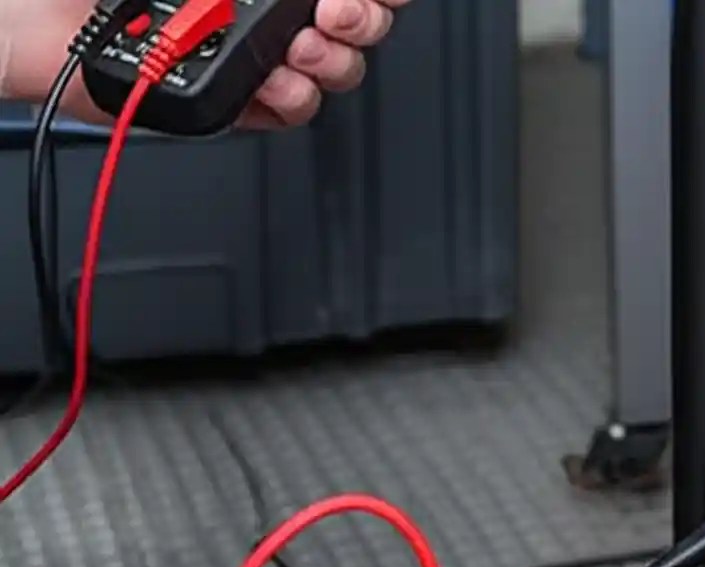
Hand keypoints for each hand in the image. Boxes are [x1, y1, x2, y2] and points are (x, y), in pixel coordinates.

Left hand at [0, 0, 406, 126]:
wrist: (36, 15)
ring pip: (336, 70)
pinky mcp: (234, 100)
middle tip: (335, 11)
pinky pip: (289, 112)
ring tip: (299, 49)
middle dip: (362, 19)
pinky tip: (270, 82)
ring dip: (331, 61)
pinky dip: (290, 99)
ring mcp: (255, 55)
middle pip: (360, 24)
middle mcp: (267, 9)